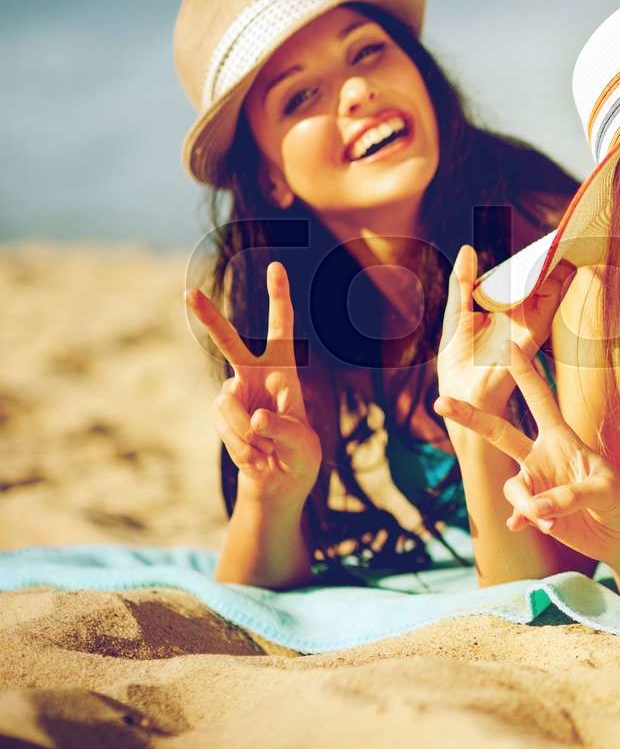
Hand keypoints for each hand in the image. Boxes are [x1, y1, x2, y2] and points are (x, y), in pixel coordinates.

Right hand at [186, 262, 320, 505]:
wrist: (277, 483)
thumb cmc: (300, 457)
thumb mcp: (303, 445)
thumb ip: (283, 427)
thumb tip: (255, 415)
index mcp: (284, 371)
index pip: (282, 329)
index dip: (279, 298)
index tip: (275, 266)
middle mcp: (255, 376)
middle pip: (229, 343)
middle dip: (209, 318)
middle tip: (187, 292)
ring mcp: (233, 395)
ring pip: (228, 403)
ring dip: (249, 432)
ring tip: (267, 447)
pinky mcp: (220, 415)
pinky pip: (223, 424)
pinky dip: (240, 444)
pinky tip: (254, 453)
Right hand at [435, 341, 619, 566]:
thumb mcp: (603, 490)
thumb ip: (569, 495)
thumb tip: (534, 509)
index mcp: (562, 438)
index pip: (540, 398)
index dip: (524, 372)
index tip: (506, 345)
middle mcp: (543, 456)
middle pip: (500, 432)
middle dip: (471, 417)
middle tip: (440, 401)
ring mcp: (537, 484)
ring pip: (512, 486)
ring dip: (526, 504)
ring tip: (552, 521)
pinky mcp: (536, 513)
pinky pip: (517, 513)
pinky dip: (524, 521)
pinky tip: (530, 528)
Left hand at [438, 246, 575, 406]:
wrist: (460, 394)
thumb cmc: (458, 359)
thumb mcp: (457, 311)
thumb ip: (463, 282)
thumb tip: (468, 248)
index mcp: (503, 310)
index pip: (520, 281)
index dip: (529, 261)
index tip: (541, 240)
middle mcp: (520, 317)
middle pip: (538, 283)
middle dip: (547, 261)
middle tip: (557, 236)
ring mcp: (528, 326)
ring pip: (549, 291)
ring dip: (556, 269)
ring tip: (562, 244)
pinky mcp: (531, 337)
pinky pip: (549, 307)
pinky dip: (557, 287)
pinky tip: (561, 268)